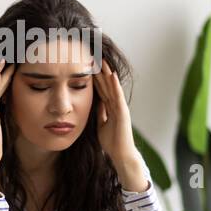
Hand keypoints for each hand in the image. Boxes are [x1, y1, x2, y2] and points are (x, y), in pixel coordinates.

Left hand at [94, 60, 145, 188]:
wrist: (120, 154)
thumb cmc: (111, 142)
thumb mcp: (101, 124)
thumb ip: (100, 113)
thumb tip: (95, 103)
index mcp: (110, 107)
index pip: (101, 88)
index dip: (95, 77)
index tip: (88, 66)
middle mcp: (116, 104)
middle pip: (106, 84)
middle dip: (100, 71)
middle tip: (94, 56)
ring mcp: (120, 107)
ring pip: (112, 86)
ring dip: (107, 73)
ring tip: (102, 60)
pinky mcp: (123, 112)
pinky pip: (117, 96)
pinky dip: (114, 85)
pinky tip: (111, 75)